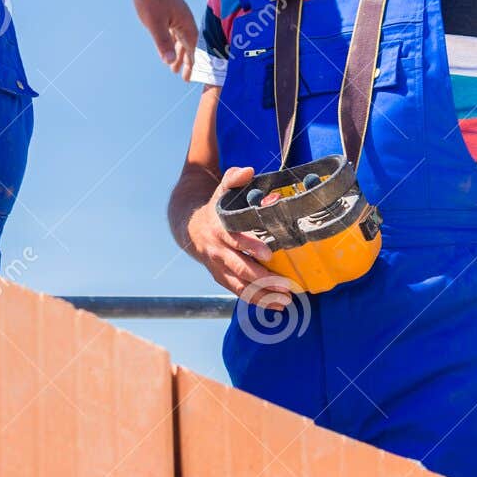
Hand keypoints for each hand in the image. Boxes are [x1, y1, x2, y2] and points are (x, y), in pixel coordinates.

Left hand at [131, 0, 197, 77]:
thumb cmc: (151, 0)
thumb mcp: (156, 24)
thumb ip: (163, 43)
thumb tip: (169, 61)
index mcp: (186, 24)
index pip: (191, 49)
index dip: (190, 64)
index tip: (187, 77)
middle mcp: (185, 20)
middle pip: (188, 45)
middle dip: (184, 61)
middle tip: (182, 76)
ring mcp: (178, 15)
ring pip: (180, 38)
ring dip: (177, 52)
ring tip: (172, 66)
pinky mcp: (170, 11)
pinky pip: (175, 31)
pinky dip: (173, 41)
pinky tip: (168, 45)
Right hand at [184, 165, 297, 310]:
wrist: (190, 228)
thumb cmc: (215, 208)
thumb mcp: (221, 190)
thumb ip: (233, 179)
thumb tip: (248, 170)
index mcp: (220, 229)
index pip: (235, 239)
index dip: (251, 247)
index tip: (269, 254)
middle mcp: (218, 251)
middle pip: (240, 268)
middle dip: (263, 279)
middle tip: (286, 285)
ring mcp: (218, 267)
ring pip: (240, 285)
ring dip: (262, 295)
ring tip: (285, 301)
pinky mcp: (221, 278)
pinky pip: (238, 292)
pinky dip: (256, 300)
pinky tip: (275, 306)